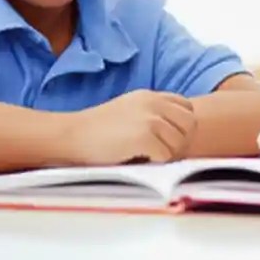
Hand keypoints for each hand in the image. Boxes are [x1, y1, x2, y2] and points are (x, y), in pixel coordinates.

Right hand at [64, 90, 195, 164]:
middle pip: (189, 125)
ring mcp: (150, 119)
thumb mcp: (129, 110)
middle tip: (158, 153)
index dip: (182, 126)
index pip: (187, 108)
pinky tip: (135, 159)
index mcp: (151, 96)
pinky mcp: (144, 137)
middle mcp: (154, 104)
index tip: (167, 139)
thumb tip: (180, 134)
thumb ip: (153, 114)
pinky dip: (154, 163)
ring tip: (143, 155)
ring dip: (165, 154)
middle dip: (179, 142)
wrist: (70, 136)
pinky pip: (165, 156)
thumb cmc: (96, 130)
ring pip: (179, 143)